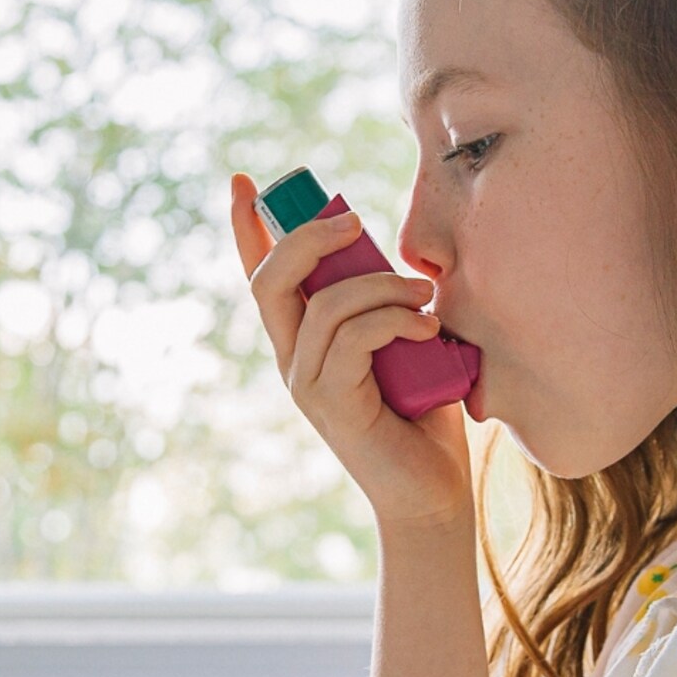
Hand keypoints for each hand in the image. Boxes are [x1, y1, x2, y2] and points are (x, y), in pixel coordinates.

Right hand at [231, 172, 472, 531]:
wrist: (433, 494)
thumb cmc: (426, 418)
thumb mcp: (408, 344)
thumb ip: (390, 306)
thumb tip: (414, 262)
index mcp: (304, 340)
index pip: (262, 277)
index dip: (246, 229)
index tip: (242, 182)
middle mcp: (294, 359)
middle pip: (270, 281)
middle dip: (306, 237)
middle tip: (356, 221)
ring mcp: (307, 383)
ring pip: (323, 306)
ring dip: (381, 286)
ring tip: (425, 298)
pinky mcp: (332, 403)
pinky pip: (351, 339)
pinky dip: (392, 320)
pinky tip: (426, 327)